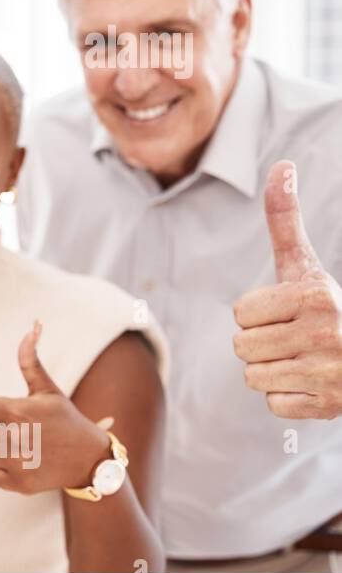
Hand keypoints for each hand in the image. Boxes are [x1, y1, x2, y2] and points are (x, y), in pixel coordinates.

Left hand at [0, 320, 110, 493]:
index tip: (8, 412)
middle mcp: (15, 437)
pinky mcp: (20, 484)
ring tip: (19, 445)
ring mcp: (18, 463)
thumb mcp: (48, 389)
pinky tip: (22, 462)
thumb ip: (30, 360)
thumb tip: (33, 325)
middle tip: (18, 430)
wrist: (90, 458)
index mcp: (17, 411)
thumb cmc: (64, 418)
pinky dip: (2, 471)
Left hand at [232, 160, 341, 418]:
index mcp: (316, 296)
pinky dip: (287, 397)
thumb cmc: (327, 305)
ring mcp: (330, 373)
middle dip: (262, 342)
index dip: (257, 313)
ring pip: (253, 377)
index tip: (288, 311)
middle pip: (243, 347)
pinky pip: (273, 404)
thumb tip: (281, 165)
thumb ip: (285, 218)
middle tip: (295, 337)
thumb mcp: (305, 264)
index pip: (241, 313)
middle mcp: (327, 333)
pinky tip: (311, 382)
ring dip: (271, 370)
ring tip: (302, 358)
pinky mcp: (330, 406)